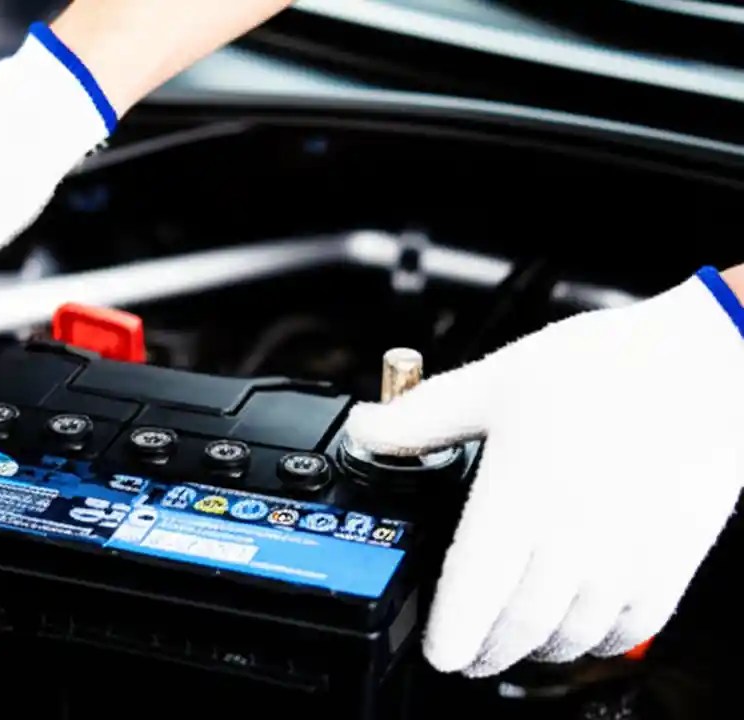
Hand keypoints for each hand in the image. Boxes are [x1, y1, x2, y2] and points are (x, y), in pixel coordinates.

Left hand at [345, 267, 743, 677]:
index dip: (450, 635)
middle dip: (483, 652)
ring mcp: (626, 558)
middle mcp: (573, 541)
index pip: (473, 596)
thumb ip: (424, 417)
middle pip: (518, 628)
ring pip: (571, 635)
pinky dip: (597, 641)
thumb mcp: (496, 381)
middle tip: (463, 653)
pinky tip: (579, 628)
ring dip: (534, 648)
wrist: (705, 364)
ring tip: (511, 640)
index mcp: (519, 500)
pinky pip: (631, 629)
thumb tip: (367, 429)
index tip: (437, 648)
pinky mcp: (670, 562)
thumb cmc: (609, 367)